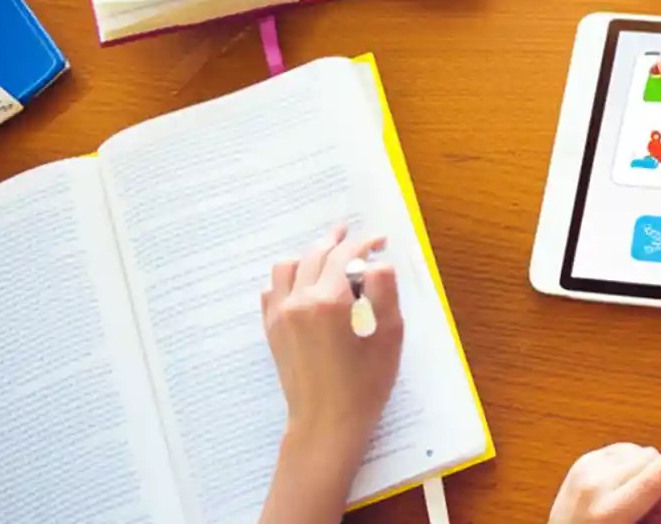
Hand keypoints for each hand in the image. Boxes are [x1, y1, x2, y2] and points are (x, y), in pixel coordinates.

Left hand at [262, 225, 403, 457]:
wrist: (327, 424)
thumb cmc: (364, 386)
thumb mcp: (388, 337)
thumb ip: (385, 292)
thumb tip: (379, 263)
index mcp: (329, 301)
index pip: (345, 255)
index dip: (364, 243)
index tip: (380, 240)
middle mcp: (298, 302)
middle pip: (315, 254)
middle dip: (337, 241)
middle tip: (354, 236)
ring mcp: (280, 316)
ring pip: (287, 266)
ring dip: (309, 256)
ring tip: (328, 258)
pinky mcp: (272, 330)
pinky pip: (272, 290)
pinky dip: (288, 279)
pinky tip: (304, 286)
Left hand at [549, 434, 660, 523]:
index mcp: (609, 512)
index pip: (651, 479)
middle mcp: (594, 486)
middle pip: (651, 460)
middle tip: (657, 514)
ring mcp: (585, 470)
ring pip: (640, 451)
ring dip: (648, 472)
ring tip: (637, 504)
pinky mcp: (582, 461)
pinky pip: (623, 449)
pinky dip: (631, 465)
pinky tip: (624, 489)